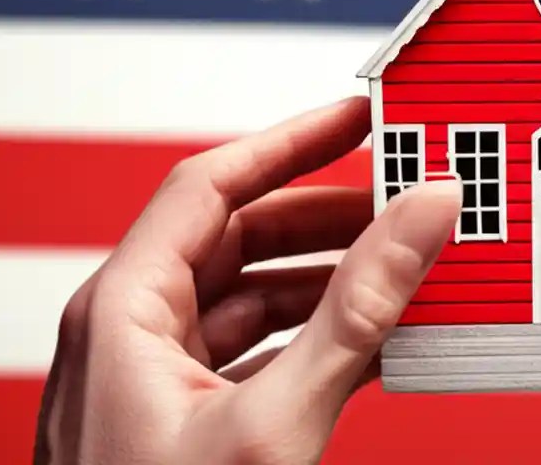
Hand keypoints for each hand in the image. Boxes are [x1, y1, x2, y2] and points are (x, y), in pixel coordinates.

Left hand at [33, 96, 461, 463]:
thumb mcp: (272, 423)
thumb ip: (354, 314)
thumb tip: (417, 220)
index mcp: (123, 309)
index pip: (210, 186)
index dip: (290, 142)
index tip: (357, 118)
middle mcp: (130, 333)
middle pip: (236, 238)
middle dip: (326, 217)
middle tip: (401, 203)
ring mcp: (154, 380)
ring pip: (250, 297)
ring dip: (328, 282)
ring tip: (402, 274)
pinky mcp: (184, 421)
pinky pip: (256, 351)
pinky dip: (316, 338)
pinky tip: (372, 343)